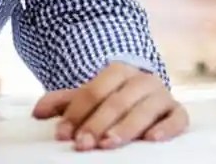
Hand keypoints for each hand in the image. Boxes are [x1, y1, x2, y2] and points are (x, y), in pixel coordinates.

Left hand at [32, 62, 186, 150]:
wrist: (145, 97)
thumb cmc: (112, 101)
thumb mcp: (88, 99)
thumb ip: (63, 103)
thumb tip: (37, 113)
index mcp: (119, 71)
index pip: (95, 90)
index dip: (77, 112)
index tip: (62, 134)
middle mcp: (143, 79)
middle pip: (118, 100)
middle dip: (98, 123)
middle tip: (83, 144)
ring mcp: (162, 95)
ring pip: (146, 109)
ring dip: (126, 127)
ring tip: (108, 143)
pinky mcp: (177, 111)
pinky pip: (178, 118)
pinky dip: (167, 128)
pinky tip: (152, 140)